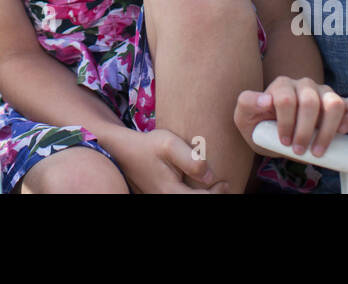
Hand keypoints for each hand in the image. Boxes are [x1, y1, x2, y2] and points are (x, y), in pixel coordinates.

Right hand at [111, 128, 229, 193]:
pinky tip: (197, 186)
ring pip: (187, 201)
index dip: (218, 193)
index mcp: (170, 192)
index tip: (224, 181)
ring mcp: (159, 198)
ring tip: (212, 188)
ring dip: (200, 195)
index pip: (202, 200)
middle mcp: (164, 199)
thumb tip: (209, 176)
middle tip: (223, 186)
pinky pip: (179, 197)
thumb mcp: (169, 144)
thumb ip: (190, 160)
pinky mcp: (158, 196)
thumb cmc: (147, 145)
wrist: (123, 151)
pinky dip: (190, 193)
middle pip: (195, 203)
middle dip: (211, 197)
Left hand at [236, 77, 347, 157]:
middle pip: (310, 102)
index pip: (286, 99)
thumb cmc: (260, 124)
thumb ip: (247, 103)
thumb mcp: (244, 117)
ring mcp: (324, 93)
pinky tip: (344, 131)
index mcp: (282, 85)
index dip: (285, 123)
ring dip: (327, 130)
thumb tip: (265, 99)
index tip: (283, 142)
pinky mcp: (339, 103)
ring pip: (333, 103)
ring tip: (318, 150)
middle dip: (304, 131)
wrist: (275, 134)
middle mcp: (304, 85)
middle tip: (299, 151)